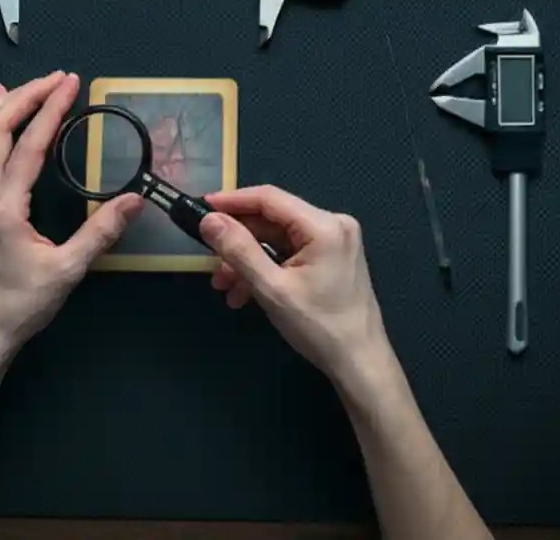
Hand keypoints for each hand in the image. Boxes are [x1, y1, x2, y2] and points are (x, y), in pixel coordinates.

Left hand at [0, 72, 142, 353]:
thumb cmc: (21, 305)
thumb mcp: (67, 270)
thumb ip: (100, 232)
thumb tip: (135, 200)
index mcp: (4, 207)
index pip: (29, 145)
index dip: (50, 109)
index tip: (70, 84)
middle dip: (24, 97)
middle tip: (54, 79)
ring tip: (15, 86)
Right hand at [199, 185, 387, 380]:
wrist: (359, 362)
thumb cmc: (319, 326)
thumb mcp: (272, 289)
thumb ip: (239, 251)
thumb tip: (209, 220)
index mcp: (324, 225)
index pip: (269, 198)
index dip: (231, 200)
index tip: (200, 207)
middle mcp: (332, 225)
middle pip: (272, 220)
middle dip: (237, 242)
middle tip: (208, 260)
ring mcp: (333, 242)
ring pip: (276, 240)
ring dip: (247, 261)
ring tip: (224, 287)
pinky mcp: (330, 259)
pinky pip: (288, 254)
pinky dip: (265, 269)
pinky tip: (244, 294)